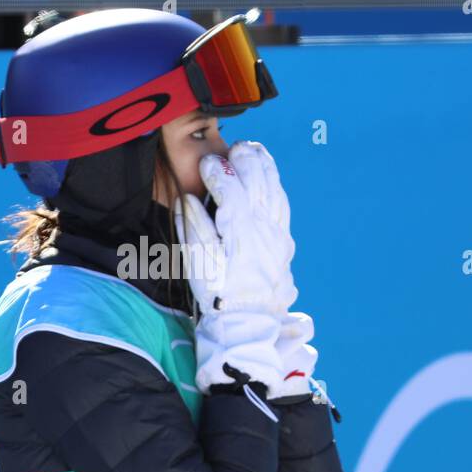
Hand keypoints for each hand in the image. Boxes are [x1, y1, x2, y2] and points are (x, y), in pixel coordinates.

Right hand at [173, 150, 286, 314]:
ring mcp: (277, 234)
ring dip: (265, 166)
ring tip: (253, 149)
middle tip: (232, 148)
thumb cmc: (219, 295)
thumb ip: (194, 228)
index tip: (207, 163)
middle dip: (245, 161)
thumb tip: (187, 199)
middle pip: (258, 183)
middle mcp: (263, 229)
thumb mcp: (199, 265)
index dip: (219, 173)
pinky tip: (268, 175)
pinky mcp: (284, 241)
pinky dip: (276, 184)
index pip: (231, 191)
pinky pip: (283, 204)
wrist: (250, 323)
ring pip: (275, 190)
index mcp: (240, 233)